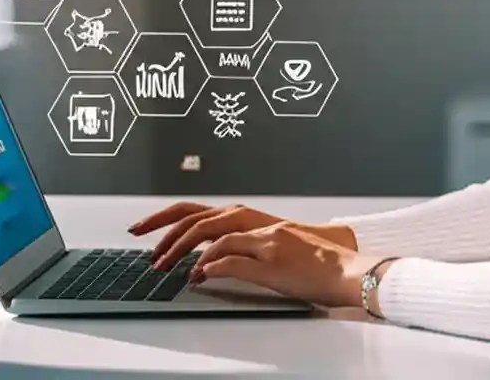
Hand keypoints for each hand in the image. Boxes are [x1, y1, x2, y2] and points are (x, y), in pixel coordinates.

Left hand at [128, 201, 356, 270]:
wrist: (348, 269)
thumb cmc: (315, 263)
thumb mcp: (274, 251)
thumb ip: (243, 251)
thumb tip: (209, 263)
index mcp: (254, 219)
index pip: (202, 211)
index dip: (170, 217)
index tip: (144, 229)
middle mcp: (256, 222)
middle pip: (201, 215)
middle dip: (166, 228)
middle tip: (141, 243)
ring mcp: (265, 239)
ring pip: (212, 232)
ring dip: (183, 248)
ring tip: (164, 266)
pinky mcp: (273, 259)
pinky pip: (233, 257)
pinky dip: (211, 265)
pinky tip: (198, 276)